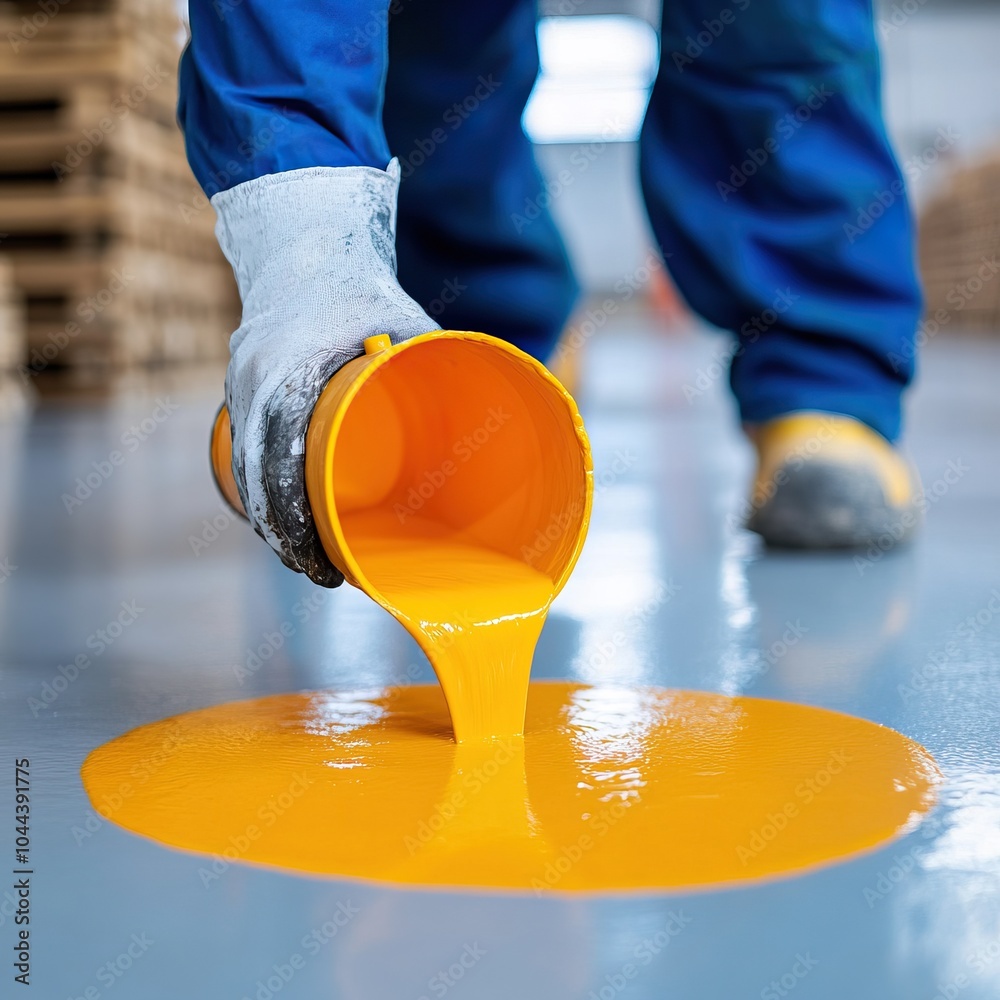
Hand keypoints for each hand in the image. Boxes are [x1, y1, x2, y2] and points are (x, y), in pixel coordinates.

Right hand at [214, 161, 438, 585]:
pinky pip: (242, 450)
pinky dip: (261, 488)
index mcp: (290, 376)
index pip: (279, 470)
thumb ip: (439, 369)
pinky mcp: (242, 388)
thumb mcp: (407, 323)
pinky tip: (283, 514)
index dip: (296, 526)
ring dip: (273, 521)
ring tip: (307, 557)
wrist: (305, 240)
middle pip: (258, 484)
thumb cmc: (360, 285)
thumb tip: (505, 414)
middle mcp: (255, 387)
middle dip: (286, 537)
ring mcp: (241, 388)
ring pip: (245, 474)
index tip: (324, 562)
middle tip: (323, 571)